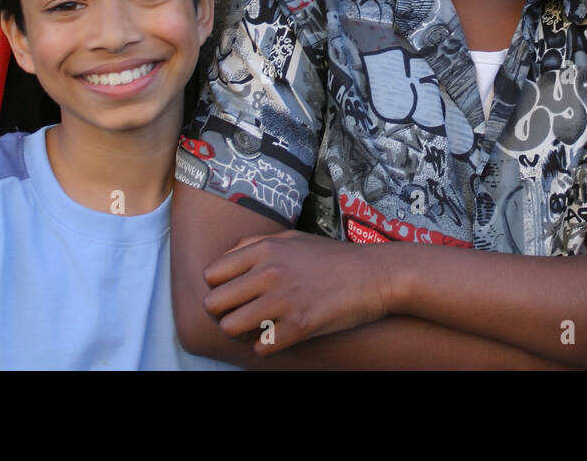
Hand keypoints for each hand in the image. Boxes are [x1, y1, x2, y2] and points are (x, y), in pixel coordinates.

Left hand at [202, 230, 392, 354]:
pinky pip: (260, 347)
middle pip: (213, 304)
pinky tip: (280, 337)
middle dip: (226, 313)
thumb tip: (226, 259)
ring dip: (242, 333)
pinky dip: (266, 347)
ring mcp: (283, 299)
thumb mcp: (291, 239)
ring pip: (230, 328)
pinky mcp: (300, 324)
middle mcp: (269, 272)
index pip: (211, 275)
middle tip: (244, 316)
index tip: (236, 295)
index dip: (220, 289)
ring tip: (259, 328)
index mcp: (264, 249)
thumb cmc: (333, 257)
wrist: (376, 275)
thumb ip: (255, 244)